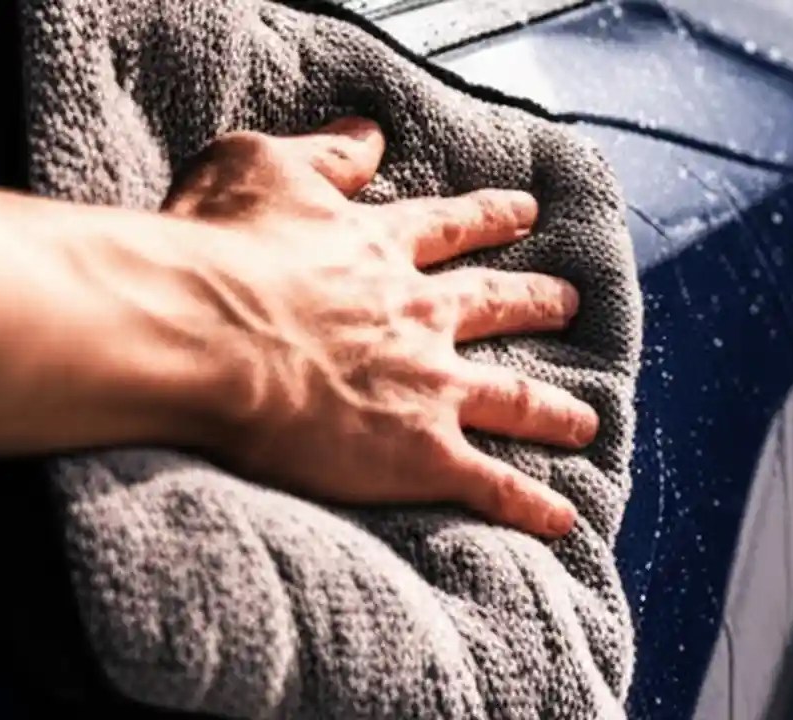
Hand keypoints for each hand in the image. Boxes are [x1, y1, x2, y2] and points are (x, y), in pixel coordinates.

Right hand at [169, 118, 596, 536]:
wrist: (208, 337)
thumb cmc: (221, 251)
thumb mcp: (261, 166)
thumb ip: (324, 153)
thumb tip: (370, 135)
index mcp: (381, 248)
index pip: (450, 227)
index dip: (490, 217)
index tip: (525, 212)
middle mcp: (420, 314)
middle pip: (496, 304)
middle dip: (537, 302)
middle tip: (570, 304)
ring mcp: (429, 387)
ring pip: (513, 398)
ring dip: (552, 412)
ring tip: (585, 421)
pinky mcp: (420, 455)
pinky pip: (490, 484)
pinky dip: (528, 504)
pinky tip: (560, 520)